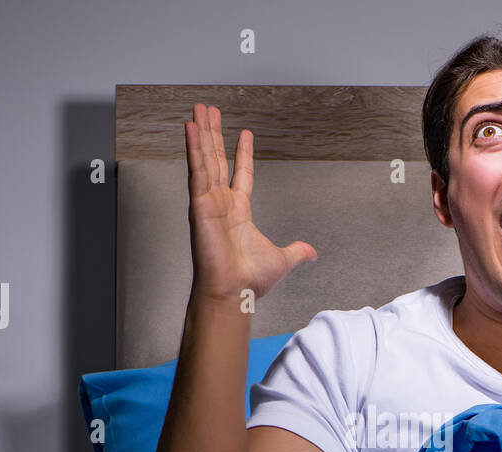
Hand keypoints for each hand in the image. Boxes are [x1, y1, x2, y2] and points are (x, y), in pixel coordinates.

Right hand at [185, 102, 316, 302]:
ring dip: (201, 133)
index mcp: (238, 212)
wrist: (234, 293)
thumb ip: (297, 251)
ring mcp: (208, 202)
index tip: (245, 133)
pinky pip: (196, 170)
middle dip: (214, 134)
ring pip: (204, 159)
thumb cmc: (250, 281)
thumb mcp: (282, 259)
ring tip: (198, 108)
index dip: (242, 153)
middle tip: (209, 110)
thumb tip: (312, 252)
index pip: (240, 174)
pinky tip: (190, 127)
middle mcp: (221, 203)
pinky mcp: (198, 204)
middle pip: (217, 159)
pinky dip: (192, 148)